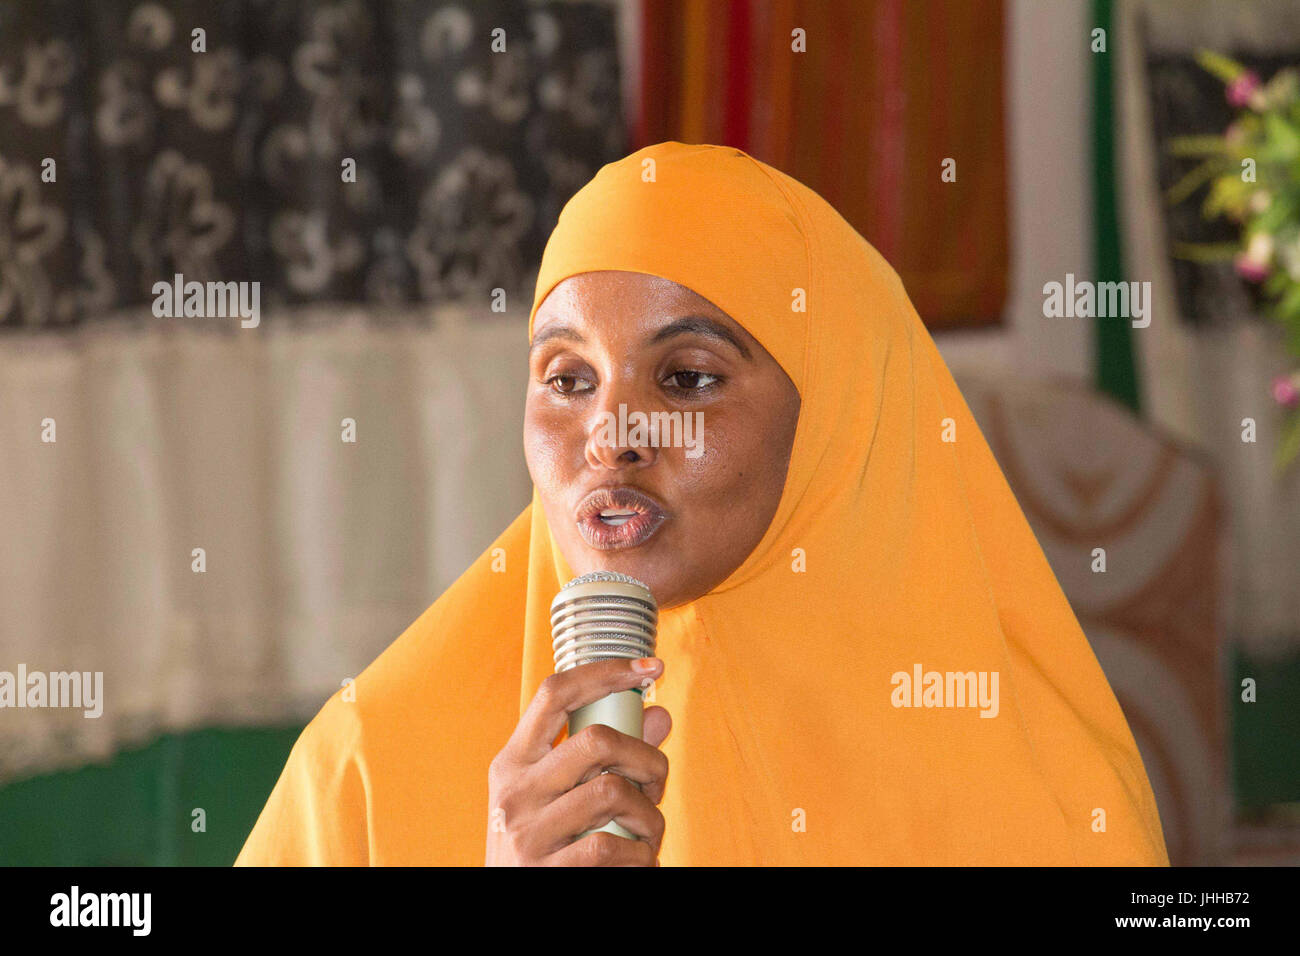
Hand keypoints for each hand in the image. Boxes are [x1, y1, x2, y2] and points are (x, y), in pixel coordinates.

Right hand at [485, 657, 670, 865]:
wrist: (506, 908)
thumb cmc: (541, 851)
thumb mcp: (557, 800)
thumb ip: (604, 759)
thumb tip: (658, 716)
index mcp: (512, 762)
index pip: (555, 693)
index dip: (606, 671)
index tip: (650, 667)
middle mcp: (513, 791)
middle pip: (597, 739)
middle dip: (647, 758)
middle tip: (657, 782)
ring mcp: (525, 832)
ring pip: (613, 791)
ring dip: (650, 815)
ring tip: (650, 833)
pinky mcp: (545, 871)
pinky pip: (610, 846)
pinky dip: (641, 855)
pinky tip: (639, 861)